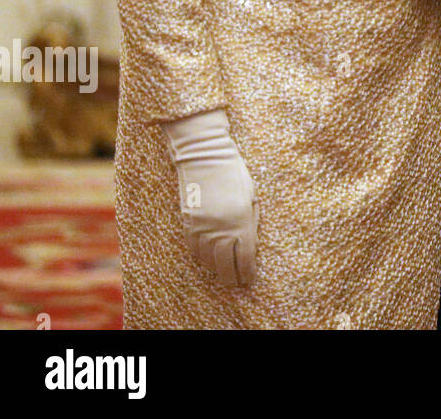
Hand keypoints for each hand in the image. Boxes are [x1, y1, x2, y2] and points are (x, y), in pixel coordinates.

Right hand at [161, 108, 257, 286]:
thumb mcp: (252, 195)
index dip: (248, 272)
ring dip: (217, 269)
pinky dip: (202, 258)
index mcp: (240, 221)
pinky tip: (209, 260)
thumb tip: (250, 244)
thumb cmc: (235, 173)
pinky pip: (194, 250)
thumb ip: (251, 221)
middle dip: (232, 278)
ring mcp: (202, 228)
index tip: (250, 279)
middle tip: (237, 283)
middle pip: (225, 266)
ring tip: (224, 273)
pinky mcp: (188, 224)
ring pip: (208, 261)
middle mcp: (220, 229)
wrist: (205, 156)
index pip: (244, 258)